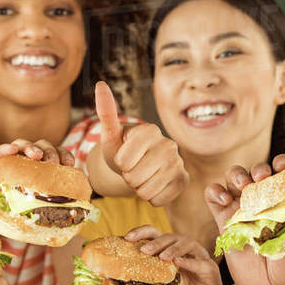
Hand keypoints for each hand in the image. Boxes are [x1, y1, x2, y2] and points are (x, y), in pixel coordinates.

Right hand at [0, 139, 74, 217]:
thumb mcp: (19, 217)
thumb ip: (35, 218)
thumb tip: (60, 233)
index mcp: (31, 172)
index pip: (52, 157)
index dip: (63, 157)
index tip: (71, 165)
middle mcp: (19, 162)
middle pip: (40, 147)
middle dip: (50, 152)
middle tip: (54, 163)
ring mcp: (1, 159)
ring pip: (20, 144)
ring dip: (31, 148)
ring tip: (37, 156)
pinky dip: (3, 148)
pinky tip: (12, 150)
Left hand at [95, 81, 187, 205]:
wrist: (136, 167)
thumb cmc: (120, 149)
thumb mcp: (110, 134)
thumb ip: (106, 112)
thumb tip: (101, 84)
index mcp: (150, 130)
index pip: (124, 161)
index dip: (119, 163)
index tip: (124, 156)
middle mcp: (169, 144)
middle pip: (134, 177)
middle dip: (128, 177)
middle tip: (132, 169)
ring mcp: (179, 163)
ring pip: (145, 191)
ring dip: (138, 188)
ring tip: (142, 176)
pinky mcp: (183, 180)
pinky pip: (157, 200)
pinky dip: (151, 197)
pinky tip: (153, 184)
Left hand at [127, 225, 228, 284]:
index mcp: (167, 254)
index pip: (154, 235)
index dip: (141, 233)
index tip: (128, 238)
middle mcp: (182, 252)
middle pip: (169, 237)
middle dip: (156, 242)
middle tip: (144, 251)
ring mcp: (197, 258)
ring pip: (186, 243)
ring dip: (172, 248)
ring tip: (162, 258)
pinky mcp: (210, 269)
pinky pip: (200, 262)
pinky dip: (188, 262)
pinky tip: (178, 263)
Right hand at [204, 155, 284, 284]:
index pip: (284, 174)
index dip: (283, 164)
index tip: (283, 166)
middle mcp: (264, 201)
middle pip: (257, 171)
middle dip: (259, 169)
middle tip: (262, 177)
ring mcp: (242, 209)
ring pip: (234, 179)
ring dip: (236, 175)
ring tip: (242, 185)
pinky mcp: (223, 221)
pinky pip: (213, 198)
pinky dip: (215, 191)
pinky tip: (223, 199)